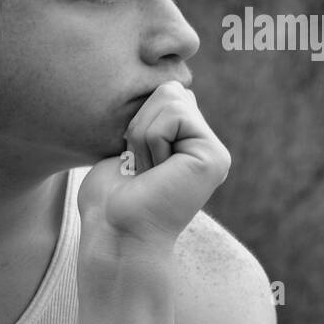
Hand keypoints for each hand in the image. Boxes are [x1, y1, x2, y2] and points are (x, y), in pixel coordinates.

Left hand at [77, 81, 230, 251]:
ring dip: (142, 135)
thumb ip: (149, 118)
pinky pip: (174, 115)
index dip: (136, 122)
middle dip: (139, 125)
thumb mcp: (126, 149)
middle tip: (138, 168)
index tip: (132, 163)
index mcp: (186, 145)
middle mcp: (205, 147)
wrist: (114, 235)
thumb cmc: (110, 200)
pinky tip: (154, 173)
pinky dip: (150, 140)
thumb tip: (172, 88)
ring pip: (170, 98)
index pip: (164, 94)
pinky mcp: (214, 156)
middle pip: (169, 90)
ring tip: (145, 172)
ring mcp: (213, 151)